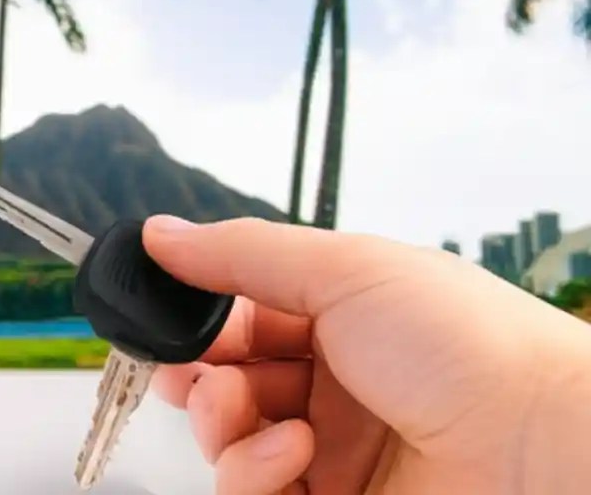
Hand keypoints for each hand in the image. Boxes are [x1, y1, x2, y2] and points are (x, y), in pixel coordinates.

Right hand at [144, 216, 590, 494]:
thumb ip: (242, 254)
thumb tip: (160, 235)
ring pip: (227, 444)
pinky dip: (254, 472)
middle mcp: (334, 388)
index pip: (242, 318)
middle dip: (196, 376)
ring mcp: (332, 456)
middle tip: (194, 370)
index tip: (162, 312)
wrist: (546, 448)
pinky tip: (294, 453)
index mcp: (342, 320)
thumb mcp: (346, 269)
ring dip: (223, 424)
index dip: (198, 318)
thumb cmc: (469, 347)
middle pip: (225, 384)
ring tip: (256, 412)